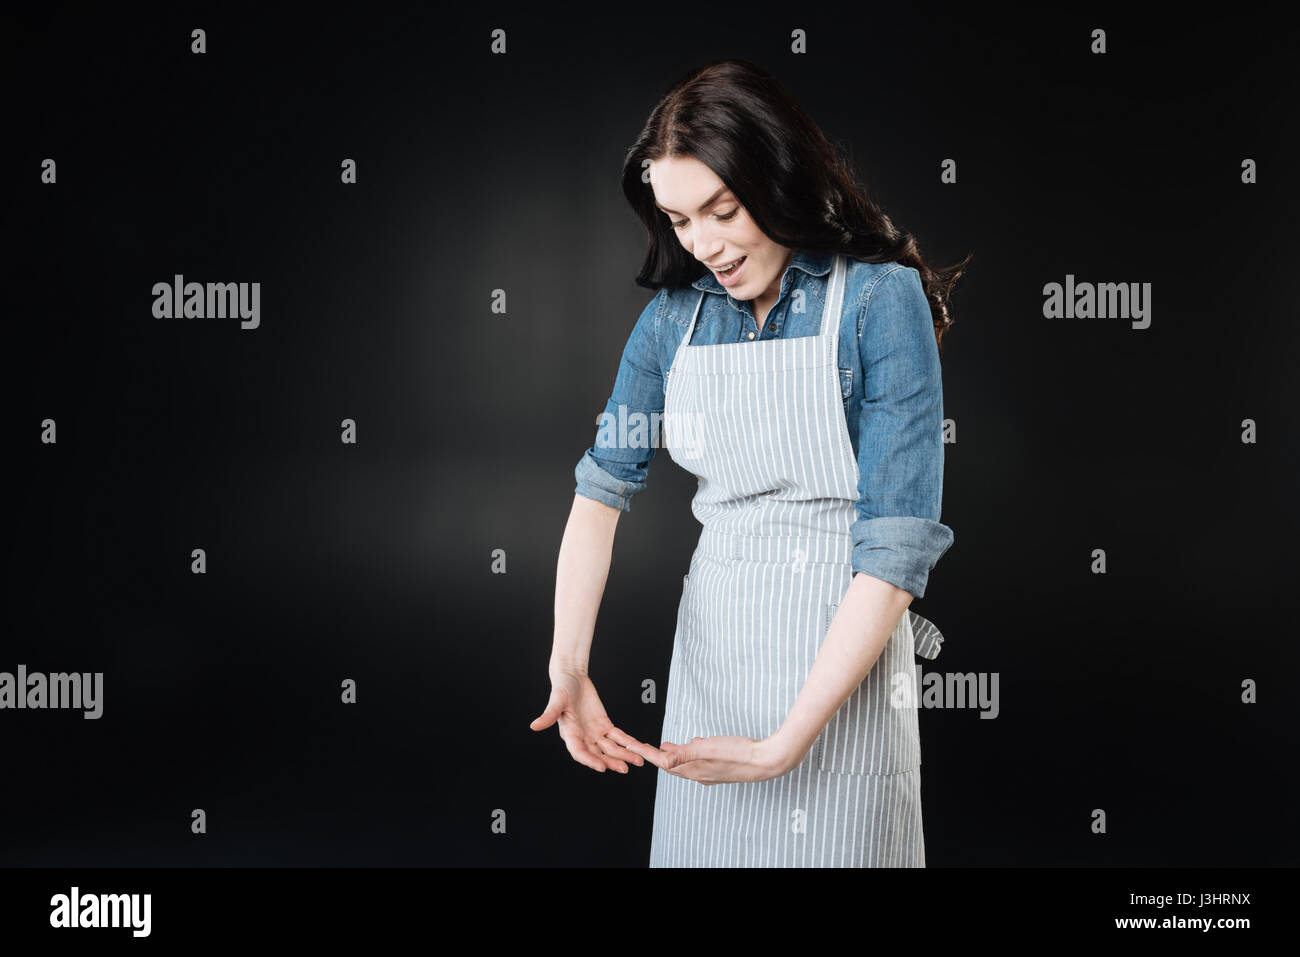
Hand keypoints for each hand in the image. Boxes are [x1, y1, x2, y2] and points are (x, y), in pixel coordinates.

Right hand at [530, 669, 652, 773]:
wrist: (572, 676)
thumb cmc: (562, 688)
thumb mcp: (556, 700)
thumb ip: (548, 715)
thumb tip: (534, 726)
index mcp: (570, 734)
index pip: (580, 752)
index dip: (590, 760)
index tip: (602, 767)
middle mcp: (583, 737)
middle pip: (598, 754)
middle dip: (612, 761)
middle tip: (625, 768)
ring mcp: (595, 733)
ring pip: (611, 748)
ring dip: (624, 755)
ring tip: (638, 761)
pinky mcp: (605, 725)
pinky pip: (618, 736)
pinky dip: (628, 742)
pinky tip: (638, 747)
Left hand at [627, 734, 794, 784]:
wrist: (767, 761)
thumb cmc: (739, 753)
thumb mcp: (708, 749)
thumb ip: (685, 753)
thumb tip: (662, 758)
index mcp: (694, 770)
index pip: (663, 762)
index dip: (646, 753)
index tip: (630, 745)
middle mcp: (700, 774)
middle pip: (672, 765)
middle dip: (656, 755)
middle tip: (641, 746)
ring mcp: (711, 773)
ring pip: (685, 764)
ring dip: (673, 755)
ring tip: (664, 745)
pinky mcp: (721, 768)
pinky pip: (699, 762)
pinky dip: (690, 753)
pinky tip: (694, 744)